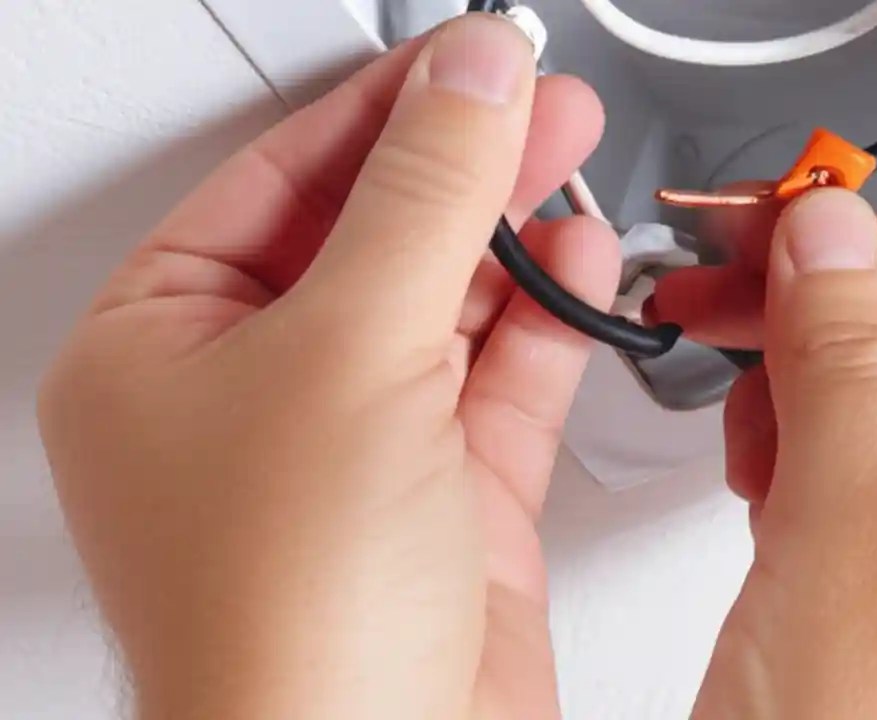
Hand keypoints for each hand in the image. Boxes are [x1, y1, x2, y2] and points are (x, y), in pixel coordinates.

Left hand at [38, 16, 615, 719]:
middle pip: (367, 236)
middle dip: (458, 162)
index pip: (278, 180)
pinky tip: (576, 263)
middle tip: (534, 98)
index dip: (380, 107)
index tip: (468, 56)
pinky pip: (499, 376)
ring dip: (508, 235)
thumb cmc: (287, 624)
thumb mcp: (349, 352)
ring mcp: (356, 448)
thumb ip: (423, 199)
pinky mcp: (447, 497)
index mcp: (163, 350)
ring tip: (567, 160)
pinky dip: (543, 316)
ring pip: (442, 304)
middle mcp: (254, 397)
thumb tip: (470, 78)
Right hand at [649, 189, 876, 717]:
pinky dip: (790, 451)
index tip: (746, 214)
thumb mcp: (845, 518)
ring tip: (735, 408)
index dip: (842, 242)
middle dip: (802, 314)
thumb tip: (827, 229)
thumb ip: (841, 356)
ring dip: (790, 384)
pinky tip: (755, 469)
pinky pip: (848, 472)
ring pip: (869, 403)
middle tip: (705, 286)